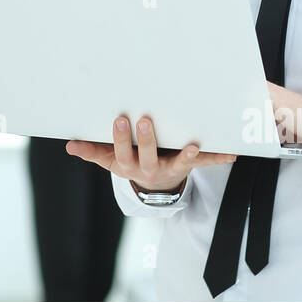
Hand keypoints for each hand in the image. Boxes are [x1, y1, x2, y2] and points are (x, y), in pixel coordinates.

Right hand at [66, 115, 235, 192]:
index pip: (123, 151)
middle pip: (148, 156)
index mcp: (129, 165)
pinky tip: (232, 154)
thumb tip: (69, 145)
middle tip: (144, 120)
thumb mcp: (108, 159)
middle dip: (146, 140)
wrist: (153, 182)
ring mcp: (171, 168)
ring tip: (191, 146)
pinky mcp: (188, 166)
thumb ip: (91, 151)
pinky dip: (217, 158)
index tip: (120, 120)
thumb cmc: (128, 160)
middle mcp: (150, 169)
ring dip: (185, 155)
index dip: (121, 138)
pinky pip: (204, 163)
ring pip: (179, 163)